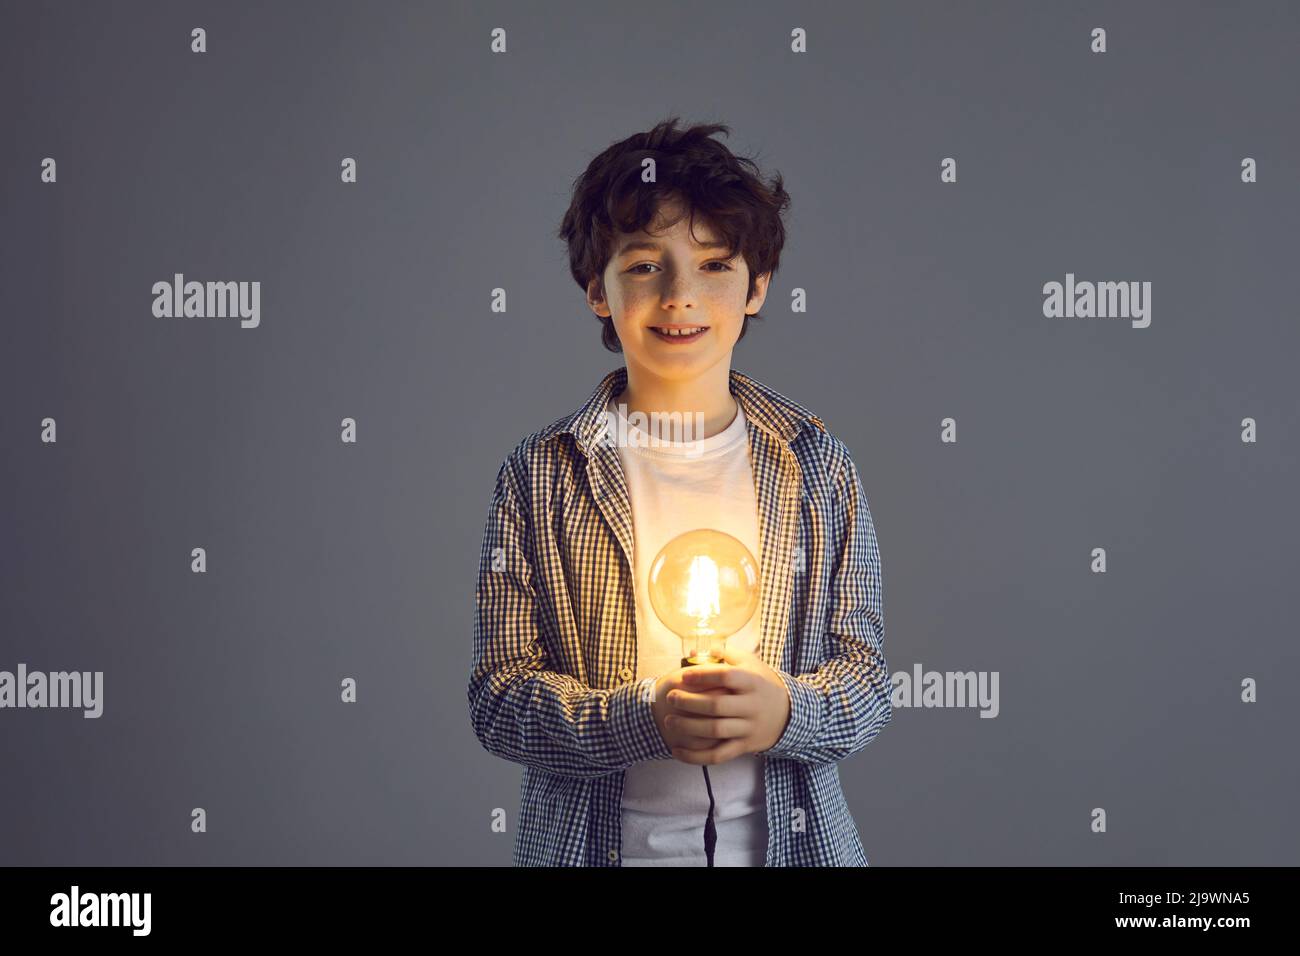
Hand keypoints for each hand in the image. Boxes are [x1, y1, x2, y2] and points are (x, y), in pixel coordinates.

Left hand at [661, 647, 791, 764]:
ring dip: (689, 727)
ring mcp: (748, 728)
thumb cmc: (761, 684)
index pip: (726, 676)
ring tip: (669, 720)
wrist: (788, 714)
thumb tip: (693, 652)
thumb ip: (724, 654)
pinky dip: (695, 756)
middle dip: (689, 702)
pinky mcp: (744, 747)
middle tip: (671, 697)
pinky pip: (718, 755)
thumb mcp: (750, 664)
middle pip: (717, 705)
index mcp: (753, 682)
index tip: (683, 675)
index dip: (703, 675)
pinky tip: (676, 750)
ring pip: (716, 731)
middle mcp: (752, 706)